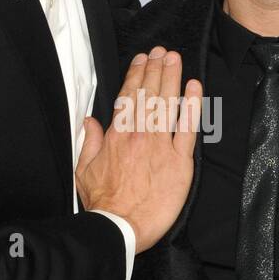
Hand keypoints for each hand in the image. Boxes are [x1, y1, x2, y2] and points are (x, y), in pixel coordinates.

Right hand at [76, 46, 201, 253]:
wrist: (122, 227)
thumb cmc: (105, 203)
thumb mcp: (84, 170)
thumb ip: (90, 141)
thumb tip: (90, 121)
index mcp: (117, 136)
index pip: (128, 97)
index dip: (136, 75)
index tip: (142, 60)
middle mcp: (140, 136)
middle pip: (149, 94)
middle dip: (156, 69)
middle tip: (162, 51)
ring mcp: (161, 146)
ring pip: (168, 104)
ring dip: (172, 78)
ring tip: (175, 59)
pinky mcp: (180, 161)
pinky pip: (188, 128)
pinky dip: (192, 106)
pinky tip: (194, 88)